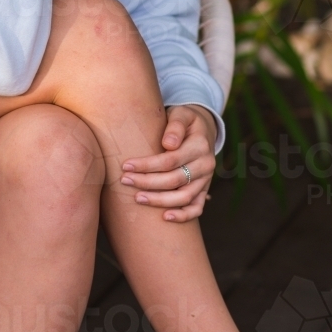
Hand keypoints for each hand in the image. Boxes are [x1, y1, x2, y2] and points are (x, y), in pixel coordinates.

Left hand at [120, 105, 216, 221]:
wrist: (202, 130)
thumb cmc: (184, 120)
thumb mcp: (181, 113)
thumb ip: (175, 125)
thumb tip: (168, 144)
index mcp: (200, 145)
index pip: (170, 160)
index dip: (147, 165)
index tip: (126, 166)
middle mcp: (206, 165)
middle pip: (174, 180)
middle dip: (147, 182)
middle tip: (125, 181)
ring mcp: (206, 180)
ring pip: (184, 197)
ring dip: (160, 200)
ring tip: (138, 198)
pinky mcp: (204, 190)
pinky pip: (197, 208)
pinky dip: (183, 215)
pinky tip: (164, 217)